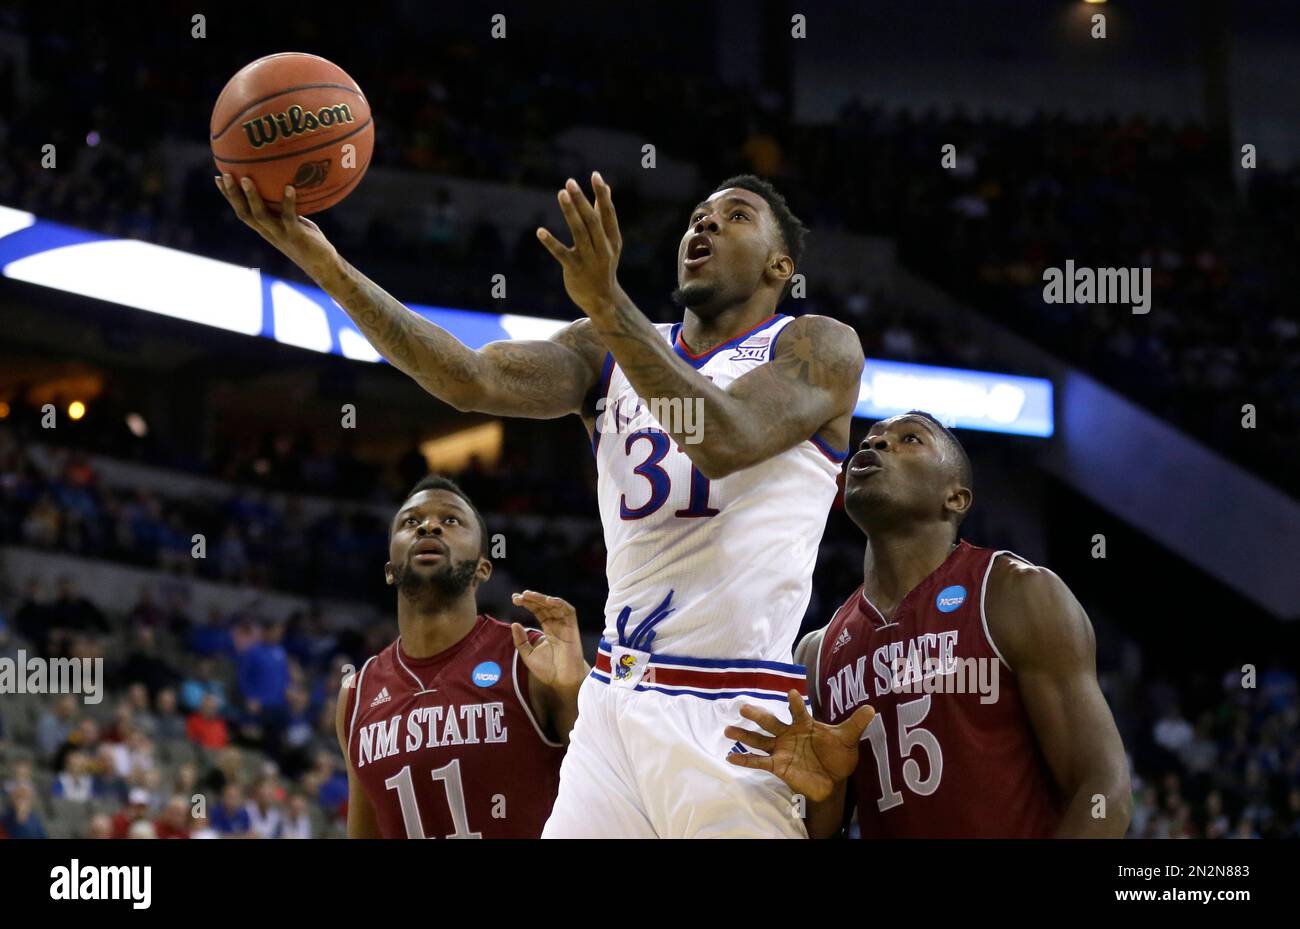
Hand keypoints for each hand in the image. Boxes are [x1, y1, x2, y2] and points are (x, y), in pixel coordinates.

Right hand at [215, 174, 337, 277]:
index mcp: (264, 228)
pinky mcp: (296, 236)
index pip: (241, 210)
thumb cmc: (308, 240)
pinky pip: (289, 217)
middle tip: (224, 175)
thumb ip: (283, 208)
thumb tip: (283, 183)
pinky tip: (289, 188)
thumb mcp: (292, 222)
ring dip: (252, 197)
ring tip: (246, 179)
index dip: (229, 196)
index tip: (218, 177)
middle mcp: (268, 232)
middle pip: (244, 213)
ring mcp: (281, 234)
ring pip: (260, 216)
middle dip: (233, 195)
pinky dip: (288, 202)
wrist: (322, 265)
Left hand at [511, 590, 587, 695]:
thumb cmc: (547, 670)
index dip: (527, 603)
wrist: (562, 681)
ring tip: (529, 595)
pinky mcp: (572, 628)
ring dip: (542, 598)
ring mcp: (565, 625)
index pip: (537, 611)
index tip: (514, 599)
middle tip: (519, 596)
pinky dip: (559, 603)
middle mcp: (556, 624)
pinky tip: (548, 600)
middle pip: (544, 606)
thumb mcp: (528, 655)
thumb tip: (514, 624)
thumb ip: (520, 640)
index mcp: (548, 629)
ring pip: (554, 605)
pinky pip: (569, 611)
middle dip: (531, 599)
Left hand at [536, 172, 623, 318]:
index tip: (595, 175)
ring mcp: (589, 259)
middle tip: (570, 182)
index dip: (602, 194)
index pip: (608, 213)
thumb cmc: (604, 265)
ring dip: (570, 212)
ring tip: (561, 194)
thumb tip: (605, 190)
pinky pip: (561, 253)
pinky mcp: (574, 269)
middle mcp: (603, 248)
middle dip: (582, 200)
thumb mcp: (609, 242)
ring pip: (579, 232)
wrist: (603, 300)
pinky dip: (550, 242)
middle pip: (592, 220)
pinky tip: (540, 231)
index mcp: (612, 240)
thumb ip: (604, 216)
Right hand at [725, 690, 875, 801]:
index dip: (795, 703)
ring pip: (759, 740)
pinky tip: (730, 758)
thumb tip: (872, 708)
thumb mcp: (848, 738)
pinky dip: (744, 760)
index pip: (798, 711)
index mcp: (804, 724)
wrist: (833, 780)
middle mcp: (788, 734)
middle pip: (770, 722)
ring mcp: (781, 749)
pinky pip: (759, 761)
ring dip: (744, 735)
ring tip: (728, 729)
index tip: (793, 693)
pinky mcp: (777, 765)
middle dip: (758, 715)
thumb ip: (856, 723)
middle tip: (743, 706)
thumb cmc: (838, 755)